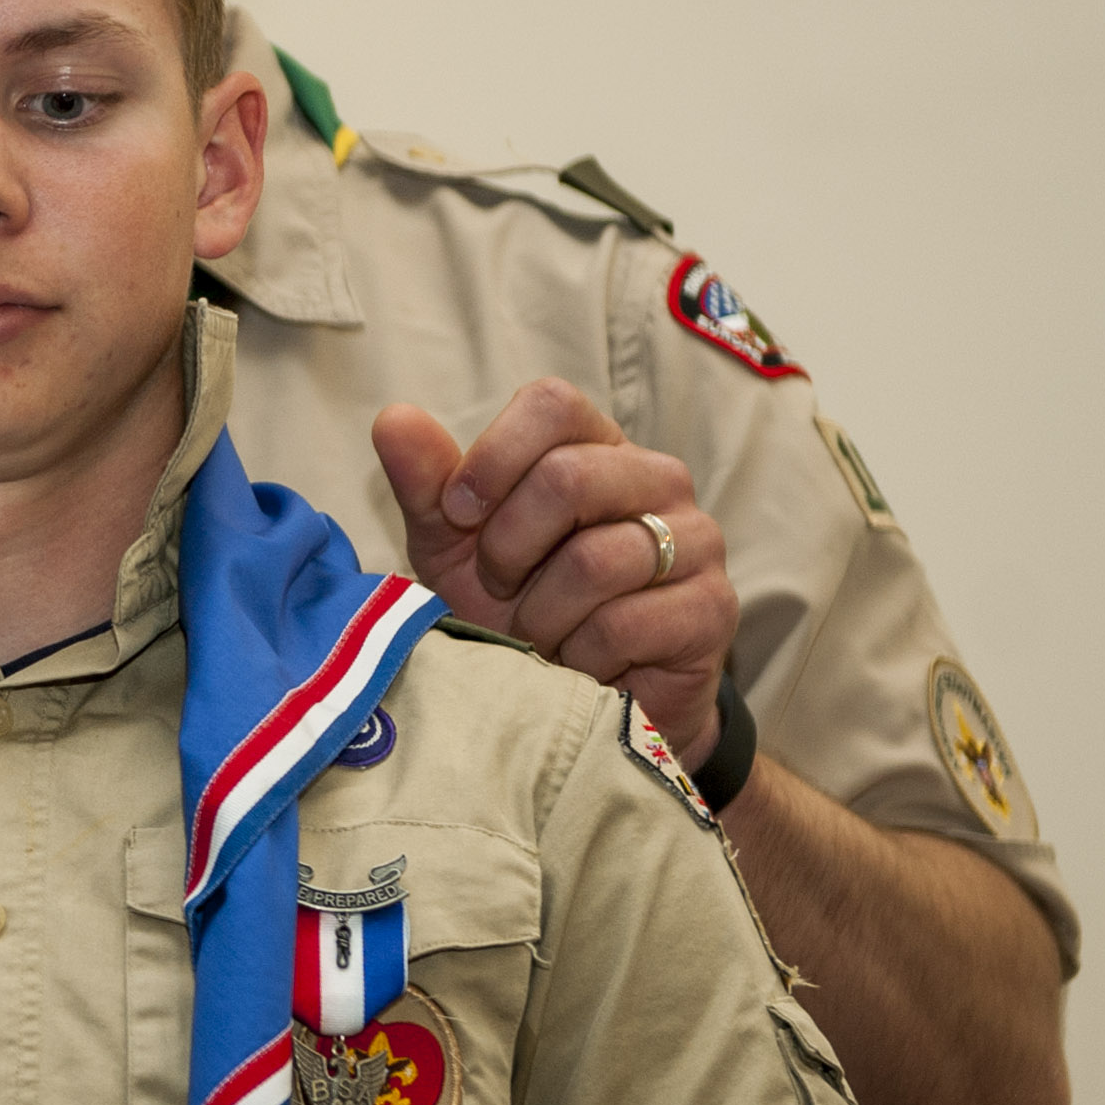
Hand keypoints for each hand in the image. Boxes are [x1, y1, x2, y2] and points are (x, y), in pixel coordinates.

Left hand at [372, 380, 738, 761]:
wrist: (580, 700)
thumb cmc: (516, 608)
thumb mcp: (455, 548)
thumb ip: (427, 485)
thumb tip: (393, 418)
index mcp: (594, 446)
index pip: (551, 404)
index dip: (492, 458)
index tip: (458, 514)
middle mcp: (657, 478)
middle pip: (569, 478)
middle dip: (507, 547)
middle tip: (500, 588)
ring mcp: (696, 541)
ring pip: (596, 559)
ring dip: (540, 614)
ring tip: (539, 633)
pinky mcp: (711, 609)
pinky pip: (624, 623)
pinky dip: (579, 654)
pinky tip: (579, 662)